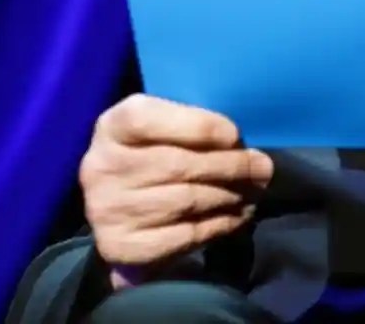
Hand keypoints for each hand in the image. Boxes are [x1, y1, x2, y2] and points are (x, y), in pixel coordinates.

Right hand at [79, 94, 272, 289]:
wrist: (117, 207)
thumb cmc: (152, 153)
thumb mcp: (162, 126)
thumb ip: (192, 125)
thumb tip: (241, 146)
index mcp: (112, 127)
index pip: (148, 120)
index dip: (197, 126)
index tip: (234, 135)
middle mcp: (101, 167)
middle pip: (177, 164)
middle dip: (231, 165)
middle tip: (263, 168)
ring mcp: (108, 209)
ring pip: (187, 200)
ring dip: (231, 196)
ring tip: (255, 190)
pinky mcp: (122, 246)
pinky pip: (185, 234)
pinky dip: (220, 224)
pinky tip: (238, 215)